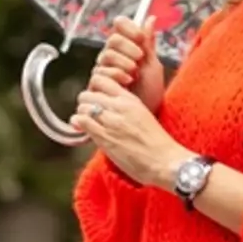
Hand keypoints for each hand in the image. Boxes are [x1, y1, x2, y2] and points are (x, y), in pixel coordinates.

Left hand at [71, 72, 186, 189]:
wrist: (164, 161)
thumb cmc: (157, 144)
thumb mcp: (143, 116)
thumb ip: (126, 110)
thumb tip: (110, 110)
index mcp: (130, 100)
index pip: (103, 80)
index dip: (96, 88)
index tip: (98, 98)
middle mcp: (120, 107)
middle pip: (89, 93)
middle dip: (86, 102)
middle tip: (89, 112)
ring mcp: (111, 122)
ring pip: (83, 106)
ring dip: (81, 113)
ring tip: (85, 122)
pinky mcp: (104, 137)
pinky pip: (82, 121)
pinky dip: (78, 123)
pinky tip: (81, 128)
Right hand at [91, 16, 164, 114]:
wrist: (146, 116)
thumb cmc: (150, 93)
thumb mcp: (153, 66)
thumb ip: (148, 43)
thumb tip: (151, 18)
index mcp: (126, 48)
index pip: (119, 26)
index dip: (128, 27)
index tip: (139, 36)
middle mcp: (112, 57)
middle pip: (112, 39)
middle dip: (127, 47)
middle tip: (139, 58)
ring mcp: (104, 70)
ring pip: (106, 55)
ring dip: (123, 62)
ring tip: (134, 73)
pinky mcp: (98, 85)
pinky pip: (101, 73)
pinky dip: (116, 75)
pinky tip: (126, 82)